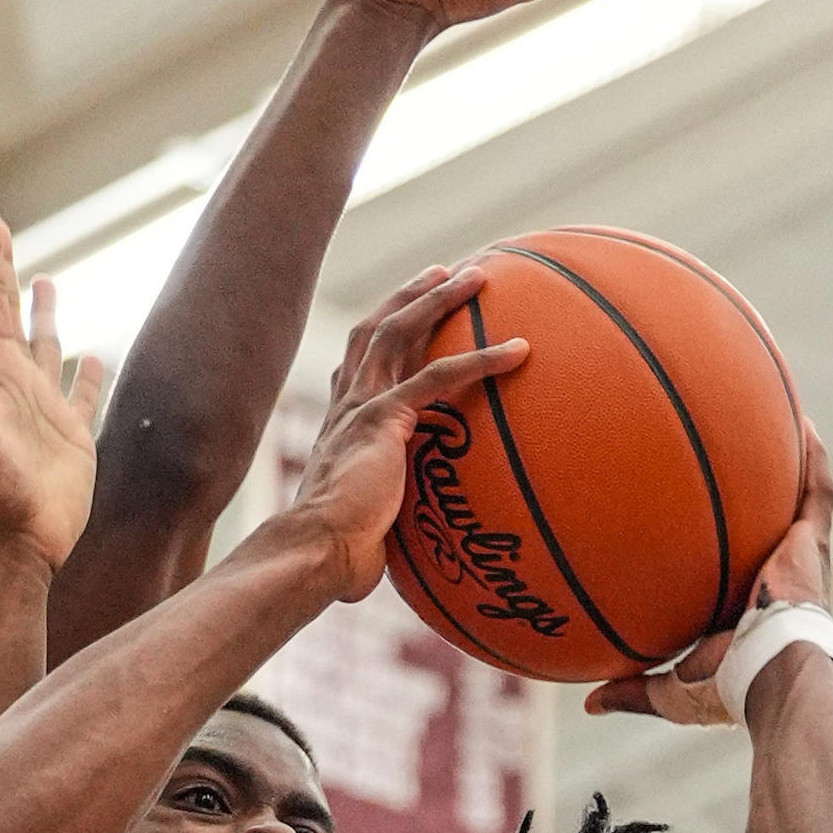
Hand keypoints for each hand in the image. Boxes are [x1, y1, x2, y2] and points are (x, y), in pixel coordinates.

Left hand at [0, 209, 107, 576]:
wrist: (13, 546)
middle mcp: (15, 386)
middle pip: (11, 315)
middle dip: (7, 270)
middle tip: (1, 229)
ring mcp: (43, 411)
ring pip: (47, 350)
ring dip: (47, 317)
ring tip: (49, 283)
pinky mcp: (72, 439)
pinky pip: (83, 396)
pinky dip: (90, 374)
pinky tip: (96, 358)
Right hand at [289, 267, 526, 594]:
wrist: (315, 552)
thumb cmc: (337, 556)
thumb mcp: (367, 528)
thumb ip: (386, 521)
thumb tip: (393, 558)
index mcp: (340, 426)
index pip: (359, 366)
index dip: (384, 334)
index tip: (410, 315)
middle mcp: (347, 407)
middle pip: (377, 330)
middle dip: (411, 295)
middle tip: (447, 273)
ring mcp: (363, 407)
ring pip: (402, 332)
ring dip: (440, 299)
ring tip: (478, 276)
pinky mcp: (385, 419)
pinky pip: (441, 375)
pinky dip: (482, 359)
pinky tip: (518, 352)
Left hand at [587, 431, 832, 720]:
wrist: (774, 676)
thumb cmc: (727, 688)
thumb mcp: (669, 691)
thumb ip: (631, 690)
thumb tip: (588, 703)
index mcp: (744, 605)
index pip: (731, 565)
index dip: (720, 542)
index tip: (694, 517)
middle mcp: (774, 574)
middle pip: (763, 521)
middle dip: (754, 491)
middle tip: (731, 453)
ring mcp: (797, 556)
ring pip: (796, 498)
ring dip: (790, 460)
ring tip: (776, 417)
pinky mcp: (814, 543)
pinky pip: (817, 490)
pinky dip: (813, 456)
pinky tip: (803, 421)